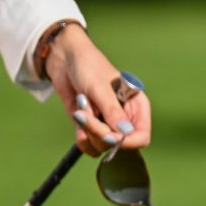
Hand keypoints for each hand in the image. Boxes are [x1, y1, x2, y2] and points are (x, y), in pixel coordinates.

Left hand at [40, 25, 151, 156]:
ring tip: (80, 109)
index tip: (109, 136)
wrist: (64, 58)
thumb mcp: (100, 87)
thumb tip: (126, 134)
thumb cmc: (88, 65)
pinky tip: (76, 117)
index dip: (127, 142)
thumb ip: (112, 110)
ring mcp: (106, 124)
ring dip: (87, 132)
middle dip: (99, 133)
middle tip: (84, 113)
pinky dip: (80, 137)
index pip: (141, 136)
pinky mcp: (90, 127)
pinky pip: (88, 145)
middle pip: (117, 144)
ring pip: (101, 147)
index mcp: (136, 106)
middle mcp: (124, 118)